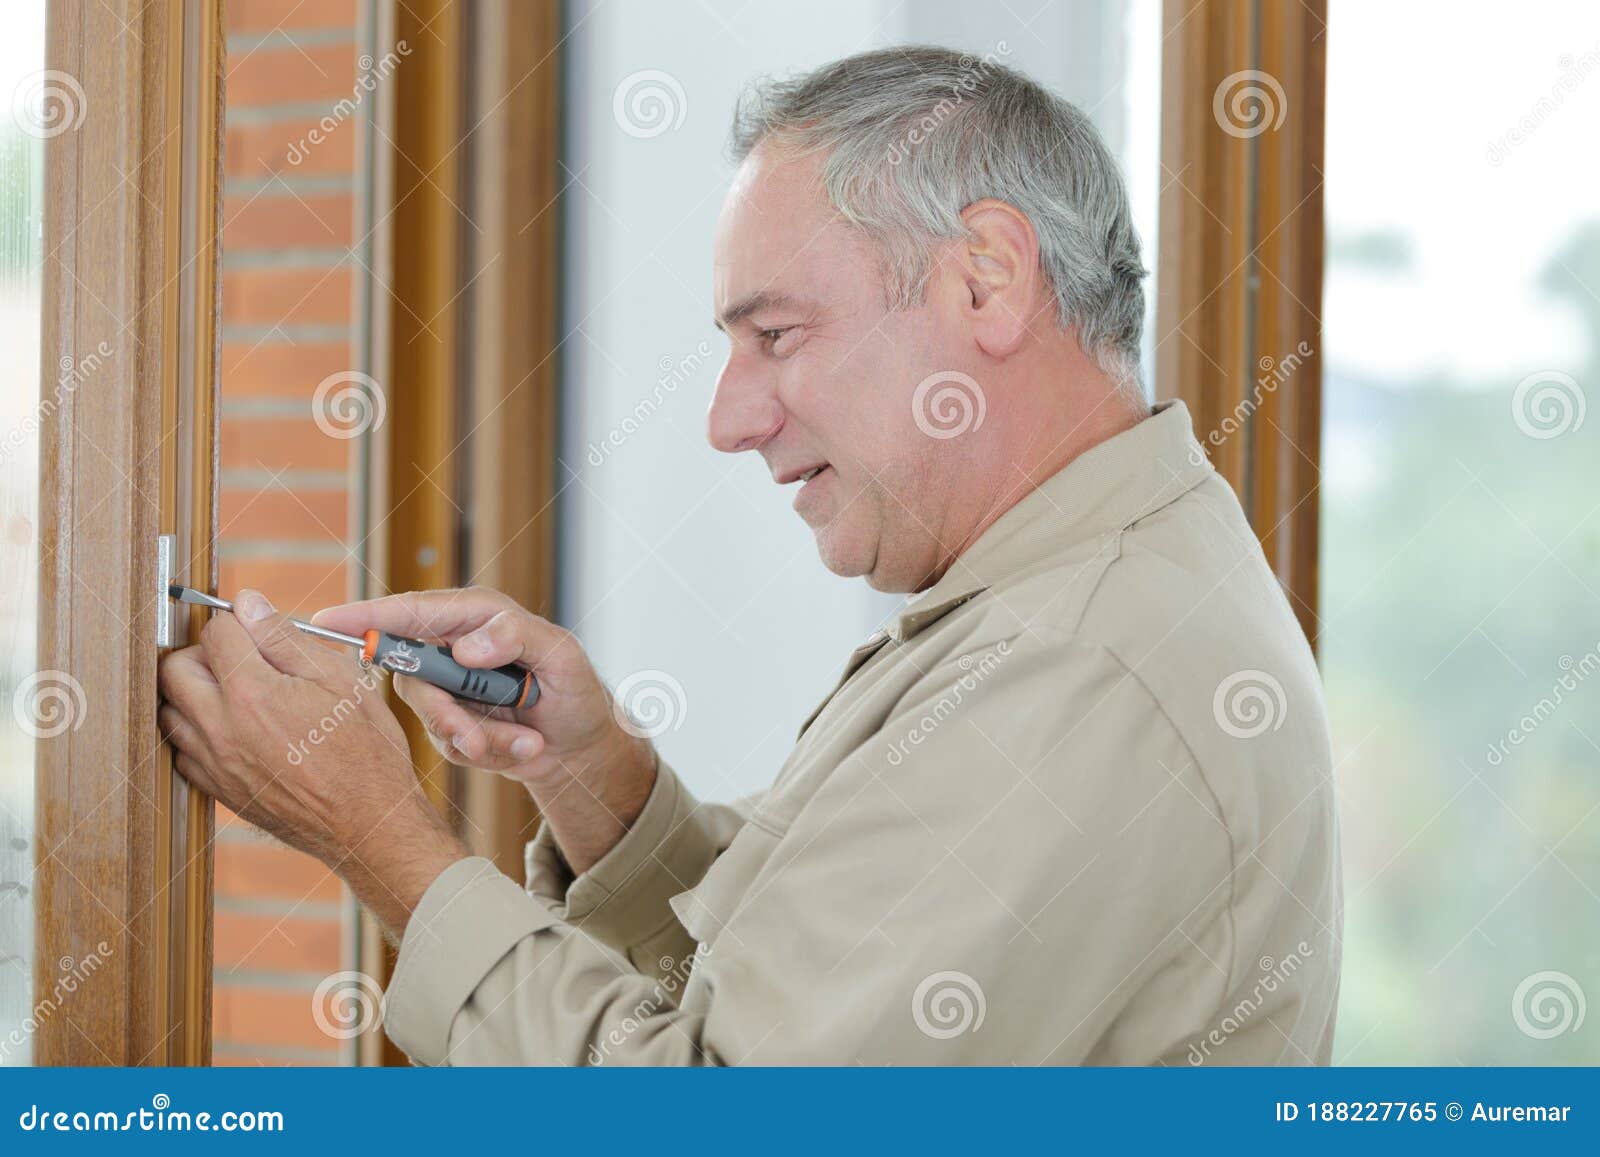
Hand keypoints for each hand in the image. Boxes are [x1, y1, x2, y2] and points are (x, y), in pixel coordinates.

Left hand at [158, 589, 466, 933]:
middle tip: (240, 658)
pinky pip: (181, 749)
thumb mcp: (339, 680)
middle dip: (204, 652)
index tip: (257, 629)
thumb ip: (285, 639)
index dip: (239, 622)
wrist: (368, 823)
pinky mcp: (216, 789)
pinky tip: (233, 728)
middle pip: (174, 668)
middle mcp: (220, 728)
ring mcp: (213, 763)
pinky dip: (197, 730)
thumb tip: (248, 606)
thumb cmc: (365, 751)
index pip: (215, 633)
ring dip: (194, 691)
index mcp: (252, 693)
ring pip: (170, 710)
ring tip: (235, 692)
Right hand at [311, 587, 656, 873]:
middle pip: (411, 676)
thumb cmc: (576, 689)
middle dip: (445, 714)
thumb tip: (464, 646)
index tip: (328, 620)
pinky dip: (492, 753)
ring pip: (433, 720)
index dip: (367, 615)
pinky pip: (452, 747)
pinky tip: (524, 747)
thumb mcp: (561, 655)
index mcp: (474, 615)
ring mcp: (447, 690)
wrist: (582, 746)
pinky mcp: (450, 727)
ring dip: (481, 739)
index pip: (412, 611)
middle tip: (475, 739)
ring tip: (528, 743)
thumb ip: (516, 635)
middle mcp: (452, 648)